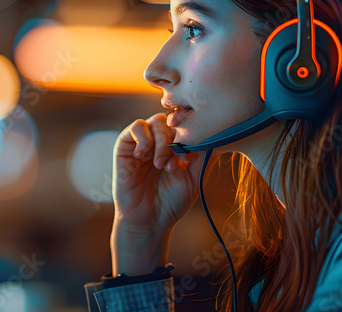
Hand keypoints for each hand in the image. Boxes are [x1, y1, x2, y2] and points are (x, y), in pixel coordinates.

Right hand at [110, 113, 204, 274]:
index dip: (190, 136)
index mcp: (176, 147)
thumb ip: (202, 156)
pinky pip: (136, 126)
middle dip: (175, 140)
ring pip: (156, 121)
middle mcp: (159, 141)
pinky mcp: (124, 145)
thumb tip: (217, 134)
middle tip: (173, 165)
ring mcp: (142, 142)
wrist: (147, 220)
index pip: (186, 126)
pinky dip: (144, 138)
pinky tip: (144, 157)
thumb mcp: (193, 178)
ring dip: (161, 142)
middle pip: (172, 120)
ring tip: (160, 165)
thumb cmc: (171, 202)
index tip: (190, 157)